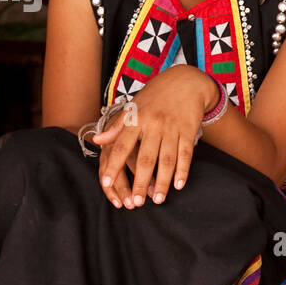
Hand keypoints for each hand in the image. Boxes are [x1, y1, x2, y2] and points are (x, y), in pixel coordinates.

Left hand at [94, 66, 215, 207]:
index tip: (107, 183)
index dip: (114, 165)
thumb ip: (116, 126)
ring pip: (167, 160)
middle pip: (146, 158)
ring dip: (162, 182)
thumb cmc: (155, 96)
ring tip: (157, 200)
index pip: (121, 146)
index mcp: (136, 119)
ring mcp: (173, 128)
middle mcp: (154, 124)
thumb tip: (96, 140)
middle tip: (135, 203)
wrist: (186, 81)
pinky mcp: (189, 130)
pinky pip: (186, 154)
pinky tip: (178, 185)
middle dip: (140, 182)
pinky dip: (183, 171)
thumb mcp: (133, 107)